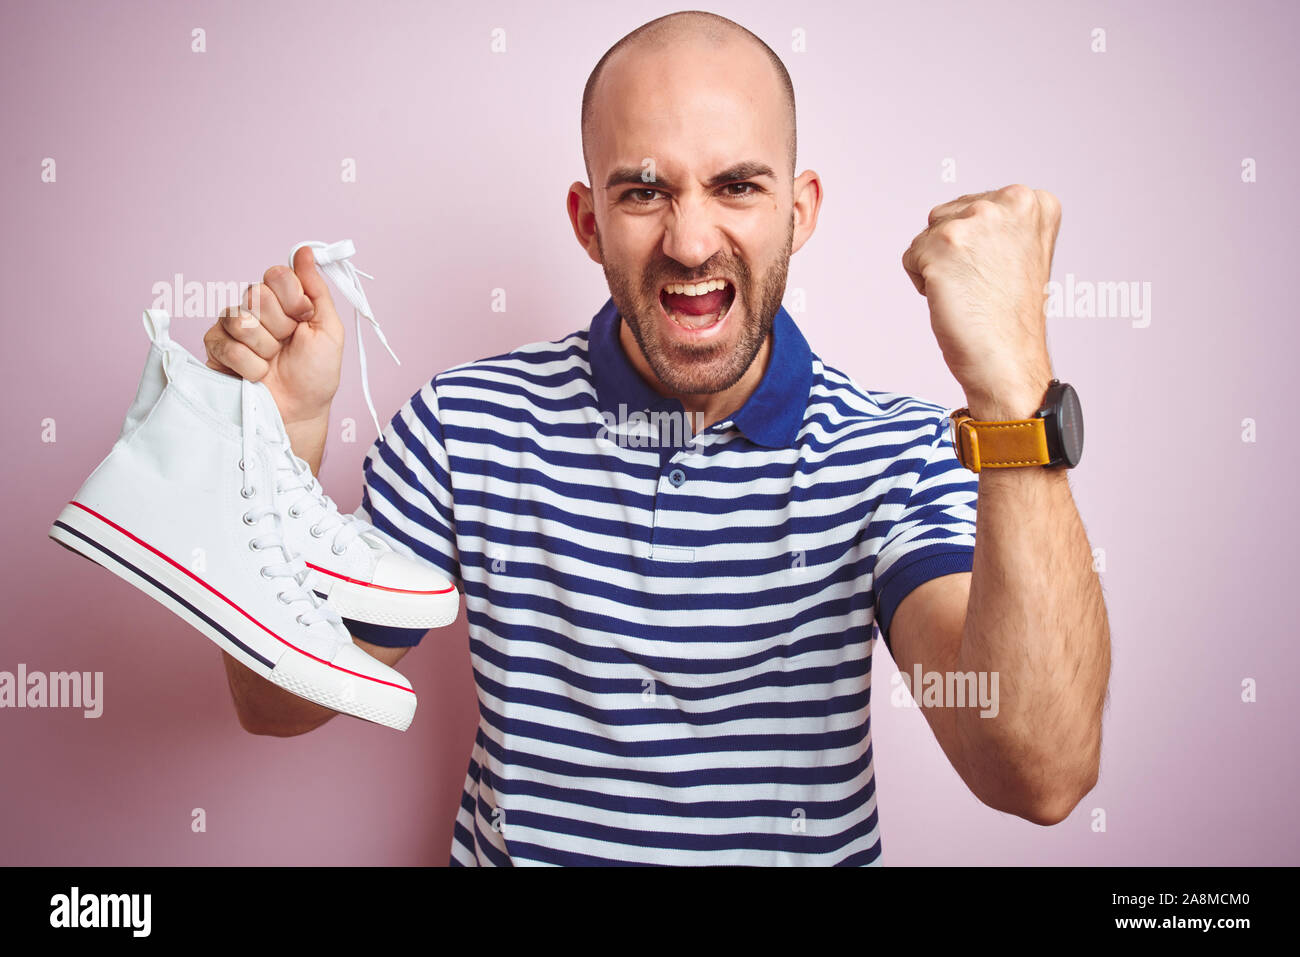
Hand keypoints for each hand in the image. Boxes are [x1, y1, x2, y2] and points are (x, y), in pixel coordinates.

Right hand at [203, 246, 344, 425]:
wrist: (299, 411)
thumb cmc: (316, 374)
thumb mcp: (328, 330)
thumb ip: (316, 289)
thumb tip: (306, 251)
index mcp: (282, 298)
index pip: (277, 275)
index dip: (293, 299)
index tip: (305, 319)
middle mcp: (254, 307)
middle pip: (257, 295)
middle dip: (280, 327)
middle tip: (287, 346)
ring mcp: (231, 326)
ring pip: (241, 321)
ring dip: (265, 349)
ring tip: (272, 362)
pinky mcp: (215, 348)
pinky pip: (227, 346)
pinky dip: (250, 366)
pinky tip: (257, 374)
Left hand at [902, 184, 1059, 419]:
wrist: (1008, 361)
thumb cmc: (1010, 317)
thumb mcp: (1022, 252)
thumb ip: (999, 224)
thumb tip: (965, 210)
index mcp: (1034, 201)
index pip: (975, 207)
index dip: (979, 247)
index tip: (1000, 273)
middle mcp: (1010, 201)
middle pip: (948, 215)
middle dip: (955, 253)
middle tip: (983, 286)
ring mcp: (977, 220)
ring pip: (928, 234)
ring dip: (938, 266)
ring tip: (970, 292)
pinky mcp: (944, 242)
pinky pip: (911, 257)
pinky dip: (922, 282)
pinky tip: (953, 299)